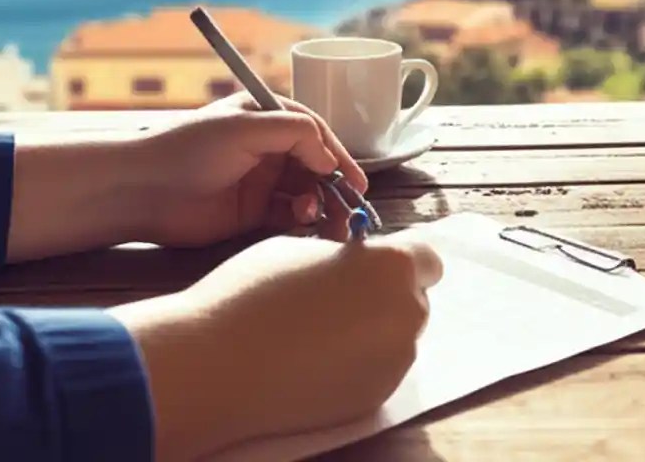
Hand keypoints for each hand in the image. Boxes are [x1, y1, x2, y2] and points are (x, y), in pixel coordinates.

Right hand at [109, 234, 443, 460]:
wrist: (216, 365)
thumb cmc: (252, 292)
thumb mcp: (302, 248)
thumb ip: (345, 256)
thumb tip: (356, 264)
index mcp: (393, 267)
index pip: (427, 261)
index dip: (400, 263)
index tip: (373, 269)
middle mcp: (406, 313)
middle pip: (414, 300)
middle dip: (387, 298)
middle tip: (340, 302)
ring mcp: (395, 361)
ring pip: (397, 338)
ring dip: (374, 333)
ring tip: (320, 335)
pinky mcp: (375, 397)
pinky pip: (379, 371)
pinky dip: (358, 365)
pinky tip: (315, 363)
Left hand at [133, 92, 368, 246]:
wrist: (140, 190)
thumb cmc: (188, 148)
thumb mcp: (246, 127)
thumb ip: (295, 134)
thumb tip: (330, 160)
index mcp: (268, 118)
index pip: (316, 134)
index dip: (339, 156)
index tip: (357, 182)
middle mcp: (269, 149)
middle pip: (317, 168)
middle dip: (336, 187)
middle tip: (351, 210)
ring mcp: (262, 182)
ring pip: (308, 194)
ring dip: (323, 206)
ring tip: (326, 221)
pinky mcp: (253, 214)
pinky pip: (290, 218)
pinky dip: (303, 222)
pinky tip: (303, 224)